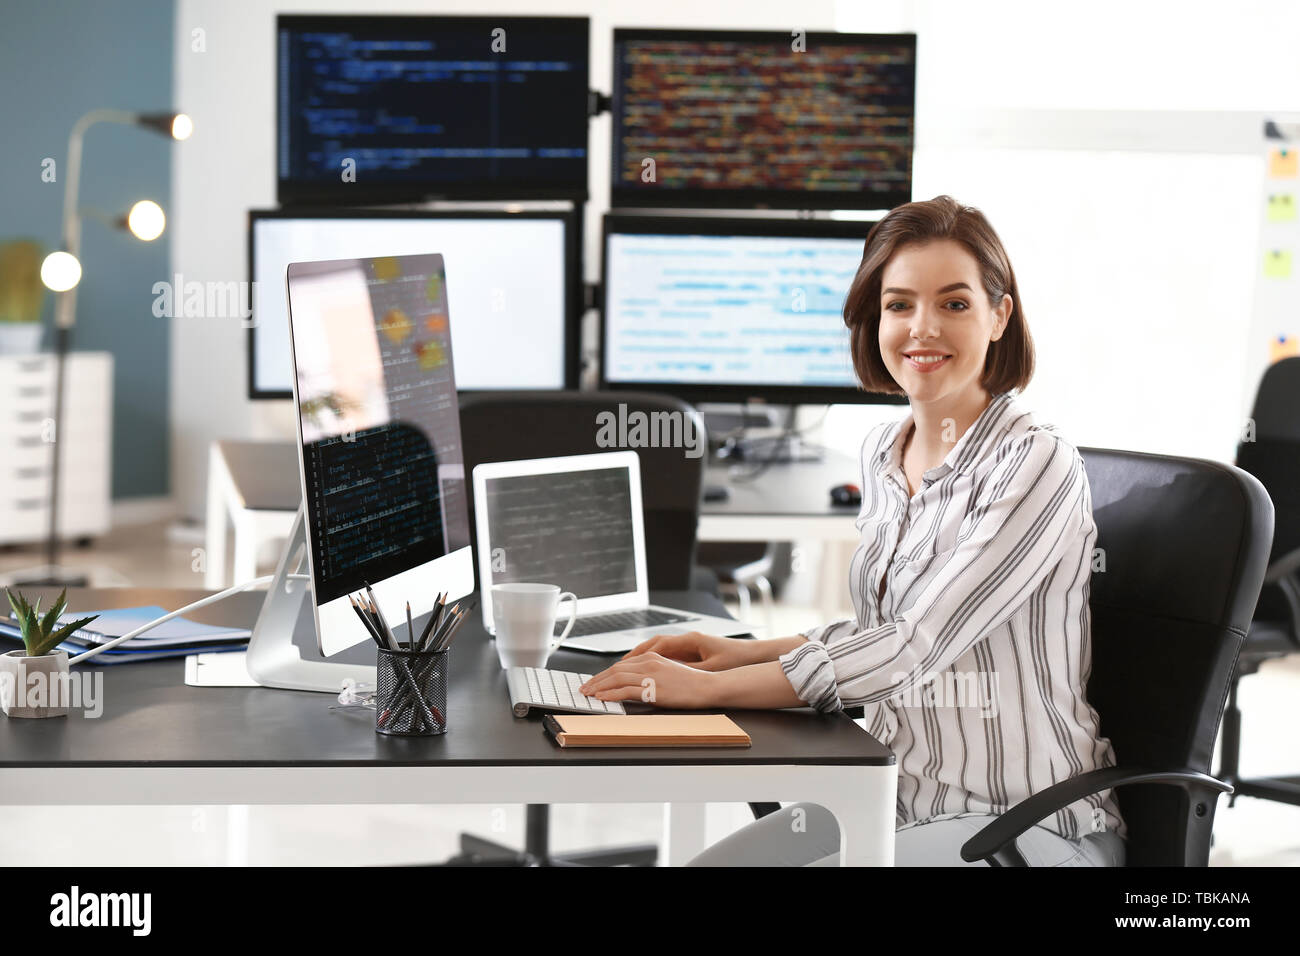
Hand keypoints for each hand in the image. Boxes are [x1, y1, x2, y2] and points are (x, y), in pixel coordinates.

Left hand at [579, 652, 720, 708]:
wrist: (708, 686)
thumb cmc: (691, 683)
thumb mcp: (667, 672)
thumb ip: (650, 673)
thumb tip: (632, 682)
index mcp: (651, 657)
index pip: (620, 665)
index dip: (604, 674)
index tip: (594, 681)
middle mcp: (648, 663)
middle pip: (614, 670)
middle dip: (596, 680)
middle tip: (584, 688)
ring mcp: (650, 675)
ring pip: (616, 679)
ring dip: (599, 687)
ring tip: (588, 694)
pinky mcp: (653, 688)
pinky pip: (625, 690)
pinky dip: (610, 694)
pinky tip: (602, 698)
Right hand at [620, 631, 761, 671]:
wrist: (752, 655)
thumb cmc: (735, 659)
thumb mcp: (711, 668)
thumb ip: (689, 670)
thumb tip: (669, 674)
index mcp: (691, 640)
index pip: (659, 643)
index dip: (640, 653)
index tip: (625, 661)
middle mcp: (688, 639)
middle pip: (655, 644)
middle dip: (636, 655)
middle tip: (619, 666)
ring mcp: (691, 645)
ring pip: (661, 650)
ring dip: (644, 658)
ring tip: (628, 669)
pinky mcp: (695, 652)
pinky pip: (670, 655)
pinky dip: (657, 662)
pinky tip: (649, 671)